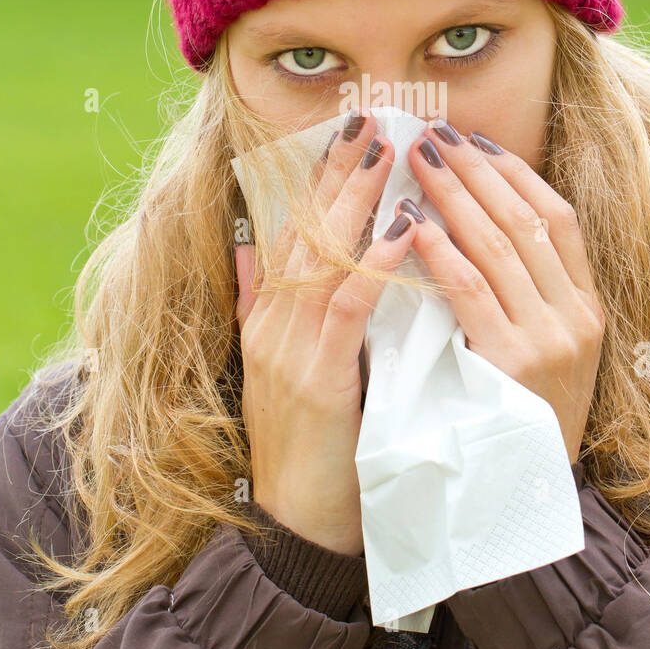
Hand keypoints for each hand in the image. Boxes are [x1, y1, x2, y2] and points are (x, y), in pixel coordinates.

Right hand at [235, 111, 416, 555]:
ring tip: (387, 153)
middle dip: (339, 173)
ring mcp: (287, 351)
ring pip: (322, 259)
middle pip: (305, 232)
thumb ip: (263, 304)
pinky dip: (370, 266)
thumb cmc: (310, 447)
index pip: (293, 232)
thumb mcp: (281, 367)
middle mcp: (272, 324)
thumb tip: (251, 245)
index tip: (350, 132)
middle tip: (372, 119)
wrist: (298, 529)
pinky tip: (399, 231)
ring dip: (355, 203)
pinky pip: (344, 311)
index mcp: (269, 318)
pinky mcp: (314, 382)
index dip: (320, 180)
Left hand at [402, 121, 605, 463]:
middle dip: (478, 172)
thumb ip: (526, 296)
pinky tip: (413, 226)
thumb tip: (478, 222)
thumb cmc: (521, 423)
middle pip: (527, 221)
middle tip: (435, 133)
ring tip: (418, 160)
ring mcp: (548, 341)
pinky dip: (441, 253)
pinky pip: (470, 292)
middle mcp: (576, 319)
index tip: (478, 141)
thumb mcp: (545, 355)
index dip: (517, 175)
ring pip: (499, 246)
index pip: (561, 220)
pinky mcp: (512, 365)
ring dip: (454, 196)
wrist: (522, 501)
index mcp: (589, 310)